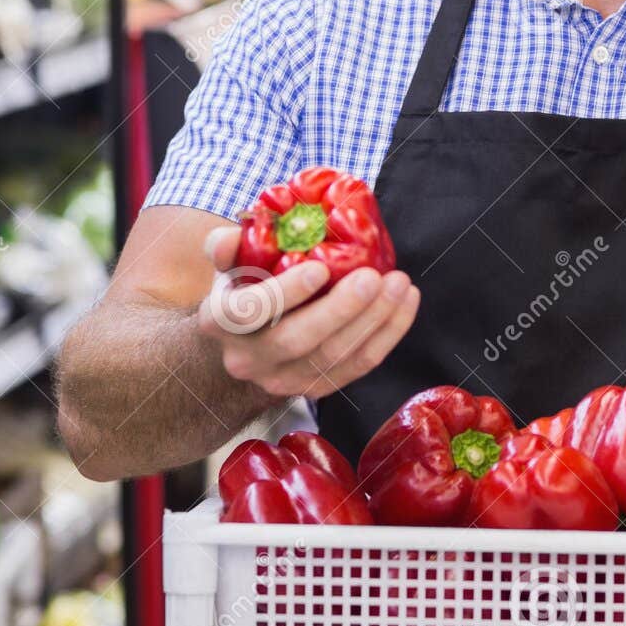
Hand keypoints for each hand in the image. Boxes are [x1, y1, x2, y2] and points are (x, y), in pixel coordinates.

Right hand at [197, 225, 420, 399]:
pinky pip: (357, 366)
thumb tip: (233, 236)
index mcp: (220, 322)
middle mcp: (247, 359)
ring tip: (399, 284)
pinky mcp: (316, 389)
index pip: (248, 312)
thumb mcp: (230, 262)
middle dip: (340, 309)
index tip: (320, 268)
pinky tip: (405, 303)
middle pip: (297, 340)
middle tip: (373, 276)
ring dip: (372, 321)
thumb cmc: (245, 286)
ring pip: (332, 358)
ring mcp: (282, 380)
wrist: (248, 338)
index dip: (285, 293)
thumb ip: (228, 244)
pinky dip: (387, 335)